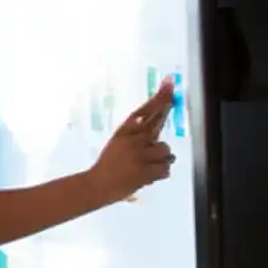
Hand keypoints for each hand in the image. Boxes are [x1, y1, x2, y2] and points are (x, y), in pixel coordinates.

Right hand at [87, 79, 176, 202]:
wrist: (96, 186)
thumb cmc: (110, 164)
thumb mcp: (119, 142)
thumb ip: (140, 131)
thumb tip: (161, 115)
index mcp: (124, 131)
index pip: (145, 110)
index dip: (160, 96)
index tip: (170, 81)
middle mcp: (132, 140)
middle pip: (158, 121)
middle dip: (166, 107)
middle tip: (171, 97)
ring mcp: (139, 155)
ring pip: (166, 151)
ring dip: (161, 160)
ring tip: (147, 165)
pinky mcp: (145, 171)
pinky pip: (166, 169)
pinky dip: (159, 173)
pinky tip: (146, 175)